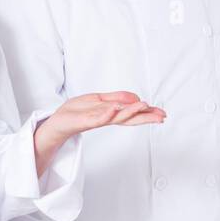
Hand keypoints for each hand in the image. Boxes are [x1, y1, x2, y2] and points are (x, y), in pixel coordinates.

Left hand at [34, 91, 165, 175]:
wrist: (56, 122)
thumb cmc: (77, 111)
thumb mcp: (100, 100)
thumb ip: (117, 98)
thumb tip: (136, 98)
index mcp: (111, 113)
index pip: (133, 113)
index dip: (148, 114)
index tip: (162, 115)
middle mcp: (107, 118)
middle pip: (130, 118)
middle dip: (146, 117)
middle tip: (161, 117)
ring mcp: (96, 120)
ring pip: (117, 117)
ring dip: (131, 112)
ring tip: (144, 107)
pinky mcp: (84, 122)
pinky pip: (98, 118)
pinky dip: (107, 115)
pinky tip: (115, 110)